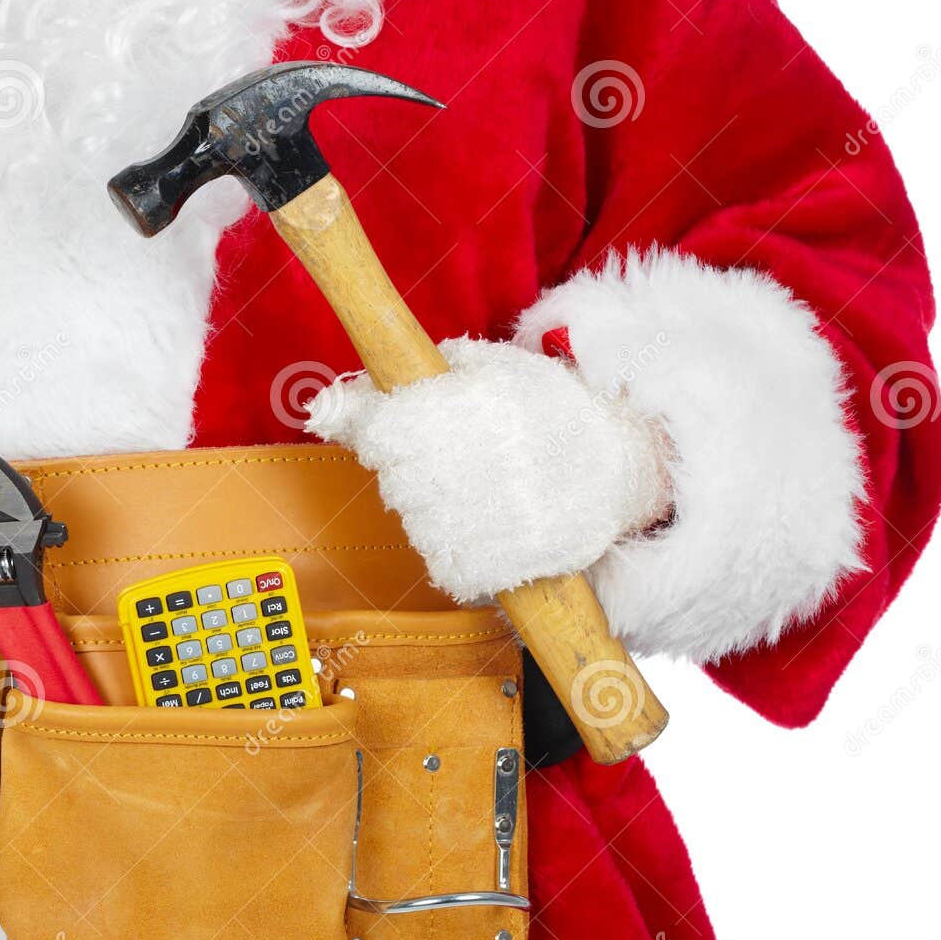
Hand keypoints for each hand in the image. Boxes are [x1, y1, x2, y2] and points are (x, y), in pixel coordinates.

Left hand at [304, 338, 671, 603]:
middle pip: (397, 485)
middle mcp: (486, 465)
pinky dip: (456, 554)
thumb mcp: (474, 370)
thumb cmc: (538, 409)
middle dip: (414, 474)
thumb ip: (389, 386)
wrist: (624, 464)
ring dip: (435, 514)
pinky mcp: (511, 566)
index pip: (381, 435)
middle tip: (458, 462)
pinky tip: (485, 528)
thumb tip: (316, 408)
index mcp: (477, 406)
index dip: (387, 433)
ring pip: (418, 528)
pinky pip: (446, 569)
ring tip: (479, 493)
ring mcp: (499, 521)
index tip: (412, 429)